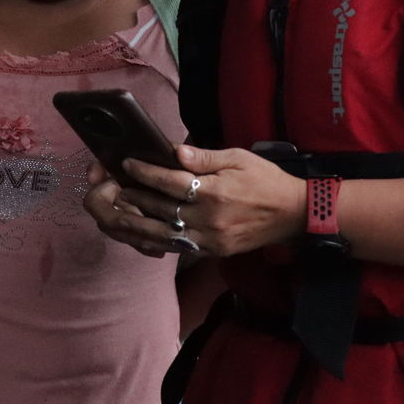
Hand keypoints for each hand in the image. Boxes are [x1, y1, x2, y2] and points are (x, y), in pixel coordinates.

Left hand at [87, 145, 307, 257]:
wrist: (293, 214)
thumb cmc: (265, 180)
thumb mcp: (238, 158)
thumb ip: (205, 157)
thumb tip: (174, 152)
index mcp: (215, 192)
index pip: (170, 182)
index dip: (145, 172)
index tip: (127, 164)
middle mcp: (208, 219)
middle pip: (159, 209)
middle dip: (131, 197)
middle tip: (110, 186)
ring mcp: (209, 239)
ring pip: (161, 234)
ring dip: (133, 224)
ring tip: (113, 212)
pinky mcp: (211, 252)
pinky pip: (175, 247)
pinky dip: (153, 241)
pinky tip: (136, 233)